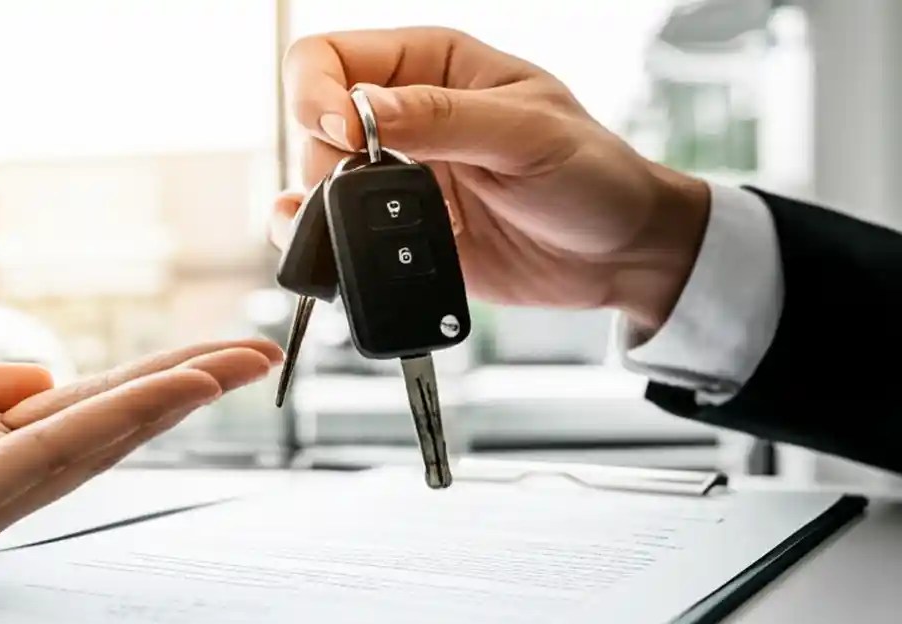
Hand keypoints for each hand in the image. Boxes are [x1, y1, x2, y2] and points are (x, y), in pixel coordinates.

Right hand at [274, 26, 710, 330]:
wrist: (620, 255)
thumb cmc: (594, 175)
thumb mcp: (527, 133)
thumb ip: (442, 118)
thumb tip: (360, 112)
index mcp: (433, 64)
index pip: (331, 57)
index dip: (317, 92)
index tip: (345, 135)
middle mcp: (406, 116)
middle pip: (314, 123)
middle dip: (328, 159)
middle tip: (378, 188)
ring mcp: (398, 177)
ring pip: (315, 180)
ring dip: (324, 204)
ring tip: (374, 224)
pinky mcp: (399, 232)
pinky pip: (336, 232)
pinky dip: (319, 240)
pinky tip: (329, 246)